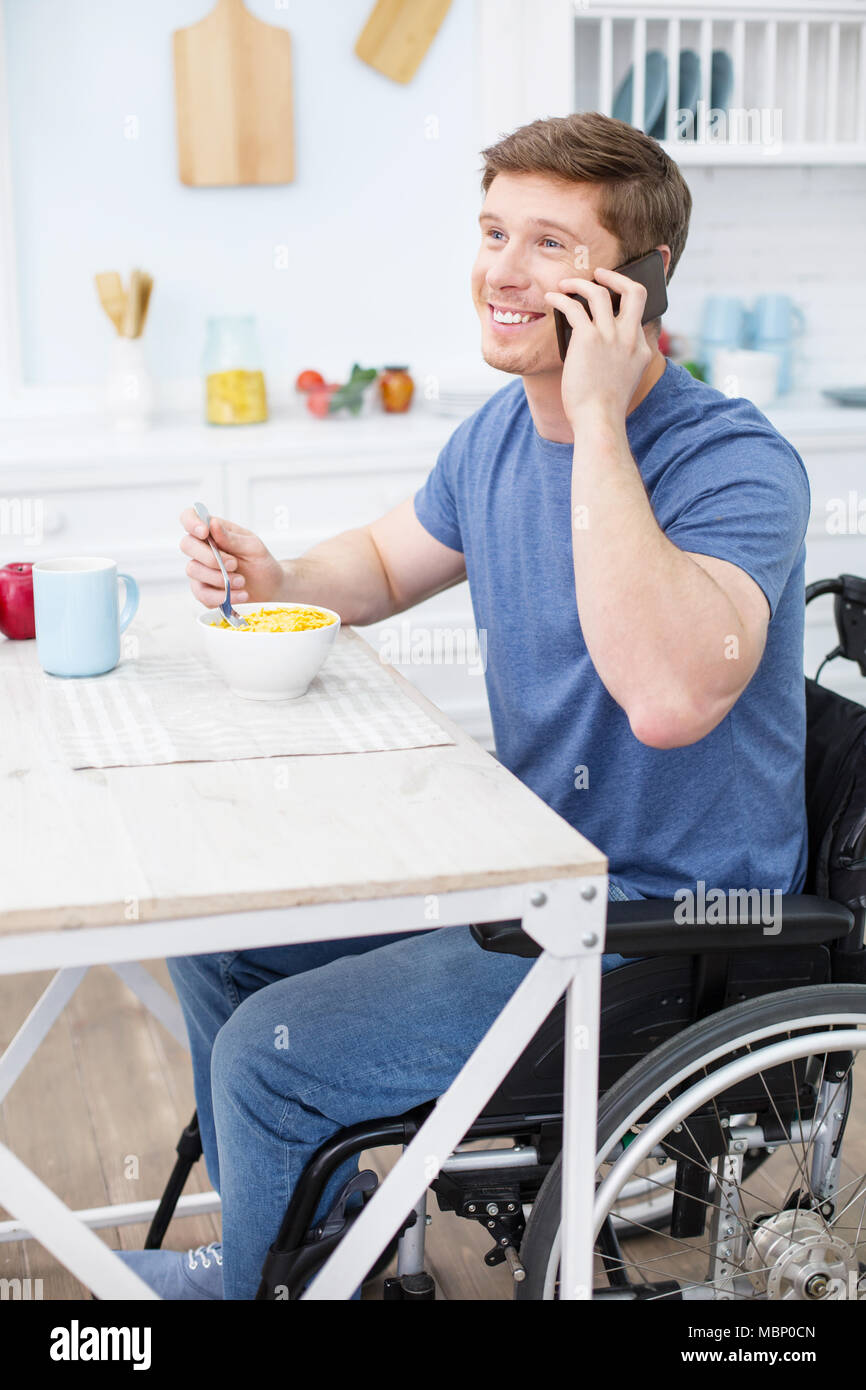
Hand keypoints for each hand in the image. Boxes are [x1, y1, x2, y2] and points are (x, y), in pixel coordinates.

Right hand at [179, 509, 285, 606]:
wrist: (270, 590)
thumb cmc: (260, 563)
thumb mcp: (253, 547)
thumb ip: (232, 538)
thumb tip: (213, 524)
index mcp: (214, 532)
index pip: (190, 517)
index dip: (191, 522)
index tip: (204, 532)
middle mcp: (203, 549)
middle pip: (187, 545)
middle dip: (210, 557)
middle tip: (234, 564)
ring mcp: (201, 570)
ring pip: (193, 569)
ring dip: (219, 578)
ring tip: (242, 581)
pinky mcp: (203, 591)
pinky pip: (201, 593)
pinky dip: (221, 596)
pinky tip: (240, 595)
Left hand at [544, 265, 652, 425]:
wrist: (598, 421)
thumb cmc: (603, 407)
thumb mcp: (623, 380)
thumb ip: (619, 359)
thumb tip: (595, 340)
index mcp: (642, 349)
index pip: (640, 316)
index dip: (624, 304)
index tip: (611, 301)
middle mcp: (630, 338)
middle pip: (634, 291)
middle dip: (616, 277)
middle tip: (599, 274)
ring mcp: (611, 336)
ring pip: (599, 293)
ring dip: (580, 283)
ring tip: (565, 284)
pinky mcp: (588, 338)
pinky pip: (573, 306)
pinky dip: (560, 298)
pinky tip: (551, 298)